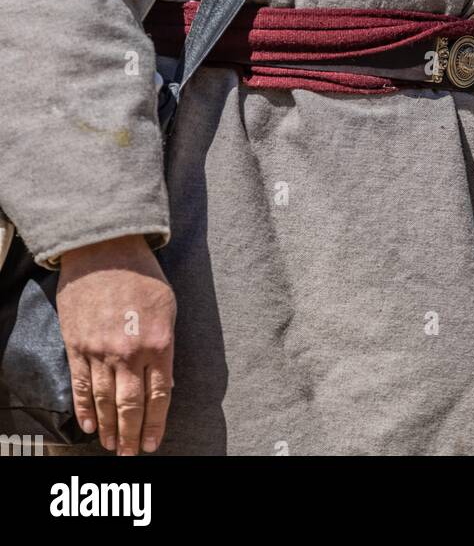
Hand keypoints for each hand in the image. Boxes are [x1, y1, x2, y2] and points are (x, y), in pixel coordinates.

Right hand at [56, 234, 175, 455]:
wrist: (104, 248)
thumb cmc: (142, 272)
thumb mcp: (168, 305)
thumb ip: (166, 344)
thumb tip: (164, 381)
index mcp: (158, 341)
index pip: (159, 395)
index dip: (156, 424)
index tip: (154, 443)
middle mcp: (129, 351)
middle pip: (131, 405)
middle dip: (132, 434)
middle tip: (132, 454)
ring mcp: (100, 350)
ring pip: (104, 400)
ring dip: (110, 427)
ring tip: (113, 446)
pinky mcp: (76, 345)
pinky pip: (80, 385)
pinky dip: (84, 409)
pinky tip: (90, 425)